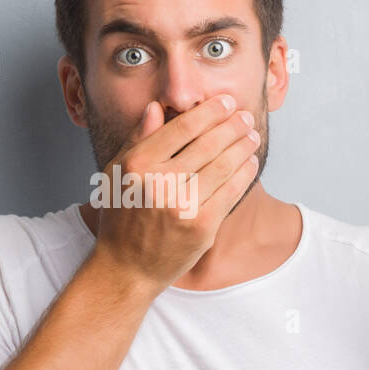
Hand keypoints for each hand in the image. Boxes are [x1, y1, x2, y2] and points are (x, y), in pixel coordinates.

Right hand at [90, 94, 260, 295]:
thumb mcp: (117, 173)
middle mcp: (159, 183)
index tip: (224, 102)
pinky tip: (249, 162)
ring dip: (243, 146)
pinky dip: (244, 173)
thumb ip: (137, 139)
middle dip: (232, 126)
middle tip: (244, 116)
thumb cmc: (121, 217)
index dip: (209, 112)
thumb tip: (156, 107)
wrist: (128, 268)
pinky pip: (230, 191)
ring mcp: (182, 206)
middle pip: (208, 143)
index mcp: (137, 165)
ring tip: (251, 136)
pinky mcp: (201, 226)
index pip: (182, 128)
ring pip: (223, 165)